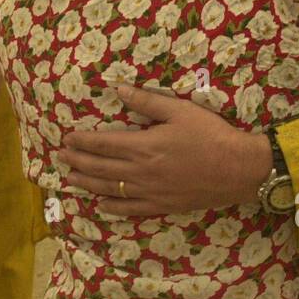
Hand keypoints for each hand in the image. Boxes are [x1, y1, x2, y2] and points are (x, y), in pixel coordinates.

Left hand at [60, 86, 272, 215]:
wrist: (238, 169)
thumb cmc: (211, 135)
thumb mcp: (179, 110)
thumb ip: (146, 102)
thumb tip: (118, 89)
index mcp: (143, 146)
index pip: (103, 143)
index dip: (82, 141)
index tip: (66, 138)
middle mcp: (141, 172)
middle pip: (100, 167)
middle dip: (78, 161)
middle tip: (61, 156)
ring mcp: (150, 192)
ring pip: (110, 189)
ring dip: (88, 183)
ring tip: (71, 178)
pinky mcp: (163, 205)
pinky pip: (131, 209)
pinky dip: (113, 208)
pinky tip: (101, 205)